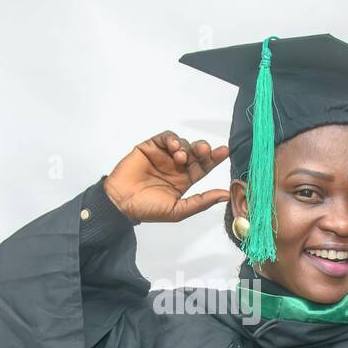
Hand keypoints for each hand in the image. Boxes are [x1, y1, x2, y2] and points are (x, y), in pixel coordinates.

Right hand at [104, 130, 230, 223]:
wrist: (121, 202)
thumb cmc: (147, 209)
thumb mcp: (178, 210)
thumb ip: (202, 201)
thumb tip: (226, 195)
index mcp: (184, 180)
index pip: (203, 167)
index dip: (215, 159)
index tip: (225, 151)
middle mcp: (176, 166)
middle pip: (196, 152)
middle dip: (203, 150)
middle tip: (204, 151)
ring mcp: (163, 156)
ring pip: (182, 143)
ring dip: (186, 147)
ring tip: (180, 157)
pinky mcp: (151, 147)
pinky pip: (166, 137)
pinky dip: (172, 139)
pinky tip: (173, 147)